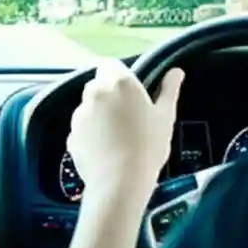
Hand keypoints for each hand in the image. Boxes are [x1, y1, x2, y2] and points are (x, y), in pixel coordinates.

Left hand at [68, 60, 184, 199]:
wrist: (120, 182)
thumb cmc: (149, 146)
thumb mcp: (166, 116)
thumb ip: (169, 90)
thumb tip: (176, 71)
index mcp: (119, 82)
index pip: (111, 65)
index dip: (120, 76)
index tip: (132, 93)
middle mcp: (95, 92)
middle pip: (98, 84)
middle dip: (109, 94)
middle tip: (127, 115)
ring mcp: (79, 114)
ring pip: (88, 106)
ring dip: (98, 113)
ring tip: (116, 137)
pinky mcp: (71, 135)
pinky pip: (82, 128)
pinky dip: (90, 134)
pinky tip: (104, 150)